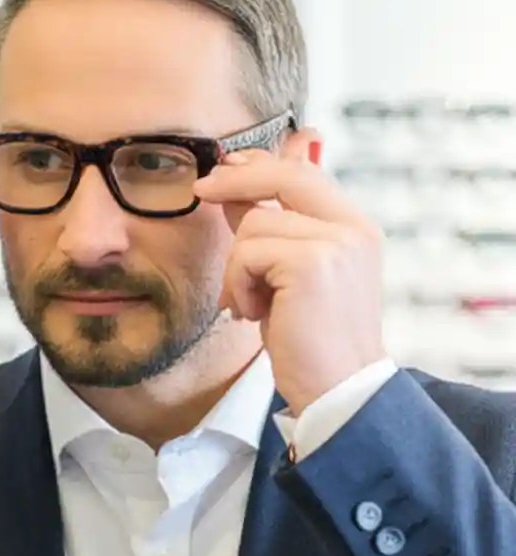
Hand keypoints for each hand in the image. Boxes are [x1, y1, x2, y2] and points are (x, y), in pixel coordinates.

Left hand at [192, 145, 385, 414]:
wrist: (336, 391)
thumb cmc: (308, 338)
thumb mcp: (288, 276)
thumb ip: (273, 230)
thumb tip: (232, 190)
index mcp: (355, 228)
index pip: (303, 174)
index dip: (260, 165)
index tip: (224, 168)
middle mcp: (354, 229)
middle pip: (284, 176)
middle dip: (235, 179)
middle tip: (200, 190)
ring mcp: (337, 243)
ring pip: (255, 225)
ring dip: (238, 267)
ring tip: (252, 303)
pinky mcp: (313, 264)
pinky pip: (248, 253)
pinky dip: (239, 284)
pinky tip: (255, 314)